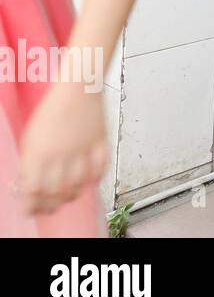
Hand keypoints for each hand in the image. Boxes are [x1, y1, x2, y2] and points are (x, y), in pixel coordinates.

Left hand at [16, 82, 106, 215]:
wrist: (78, 87)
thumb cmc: (53, 109)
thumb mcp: (31, 138)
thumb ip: (30, 163)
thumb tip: (29, 185)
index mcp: (38, 151)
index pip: (33, 189)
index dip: (32, 204)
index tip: (31, 210)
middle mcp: (60, 152)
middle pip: (56, 191)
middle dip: (51, 204)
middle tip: (49, 208)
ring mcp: (82, 148)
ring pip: (78, 184)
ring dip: (73, 194)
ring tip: (69, 196)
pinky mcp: (101, 142)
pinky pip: (101, 168)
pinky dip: (96, 178)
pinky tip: (90, 179)